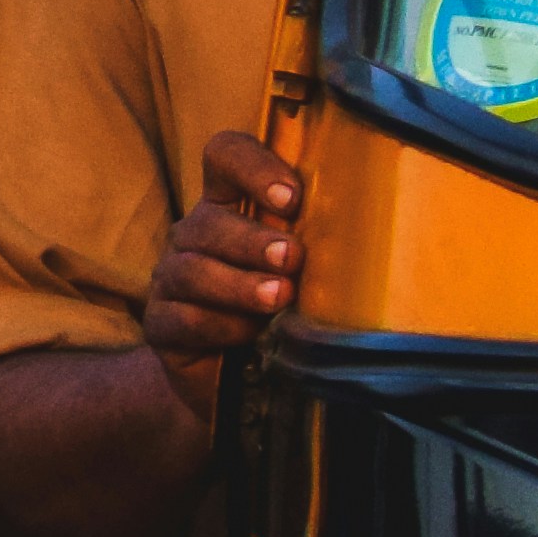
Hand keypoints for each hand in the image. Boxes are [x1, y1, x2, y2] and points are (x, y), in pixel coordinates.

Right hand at [137, 134, 300, 418]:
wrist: (234, 380)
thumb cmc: (282, 312)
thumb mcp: (308, 272)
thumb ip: (324, 245)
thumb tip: (375, 234)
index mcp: (230, 205)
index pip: (225, 156)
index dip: (253, 166)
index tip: (293, 198)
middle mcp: (196, 235)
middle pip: (210, 220)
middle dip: (254, 239)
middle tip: (292, 257)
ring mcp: (172, 278)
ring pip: (194, 270)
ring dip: (239, 284)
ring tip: (279, 297)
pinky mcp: (162, 324)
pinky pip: (184, 318)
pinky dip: (220, 325)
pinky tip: (250, 336)